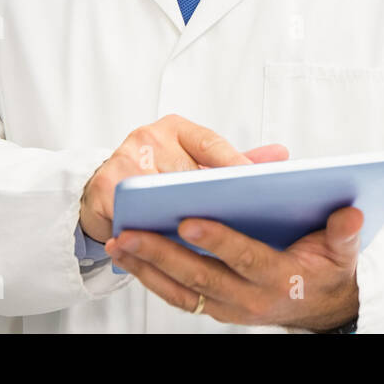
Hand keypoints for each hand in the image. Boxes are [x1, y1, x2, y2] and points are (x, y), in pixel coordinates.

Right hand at [79, 114, 287, 242]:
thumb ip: (234, 161)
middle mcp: (147, 139)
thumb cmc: (157, 176)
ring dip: (183, 221)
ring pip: (161, 197)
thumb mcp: (195, 163)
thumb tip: (282, 155)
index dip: (235, 164)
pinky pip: (134, 219)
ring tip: (214, 243)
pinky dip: (153, 237)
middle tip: (243, 220)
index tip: (260, 184)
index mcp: (174, 129)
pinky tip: (175, 254)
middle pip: (186, 172)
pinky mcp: (103, 191)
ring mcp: (122, 162)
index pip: (211, 143)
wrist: (101, 191)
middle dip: (213, 199)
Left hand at [107, 205, 363, 330]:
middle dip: (162, 254)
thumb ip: (346, 232)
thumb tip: (351, 213)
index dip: (217, 240)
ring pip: (182, 289)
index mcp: (280, 277)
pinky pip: (179, 296)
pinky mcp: (217, 308)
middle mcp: (250, 298)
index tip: (188, 220)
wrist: (323, 307)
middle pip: (200, 276)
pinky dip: (152, 278)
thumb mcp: (345, 251)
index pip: (243, 257)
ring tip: (119, 244)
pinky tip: (130, 259)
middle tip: (132, 233)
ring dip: (147, 268)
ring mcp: (230, 307)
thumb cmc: (329, 269)